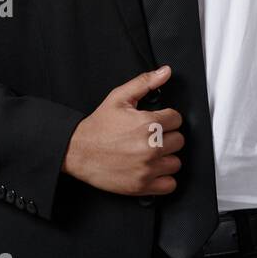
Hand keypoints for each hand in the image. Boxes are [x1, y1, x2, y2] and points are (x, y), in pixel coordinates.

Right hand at [61, 66, 183, 195]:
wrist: (78, 151)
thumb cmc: (98, 126)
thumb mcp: (119, 97)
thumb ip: (145, 82)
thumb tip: (165, 72)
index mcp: (148, 123)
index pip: (177, 119)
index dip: (166, 119)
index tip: (155, 123)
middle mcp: (151, 147)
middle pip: (179, 141)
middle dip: (166, 137)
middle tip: (151, 137)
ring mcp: (147, 168)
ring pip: (176, 162)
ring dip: (166, 158)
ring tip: (150, 153)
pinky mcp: (142, 185)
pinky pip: (169, 185)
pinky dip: (164, 179)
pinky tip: (152, 169)